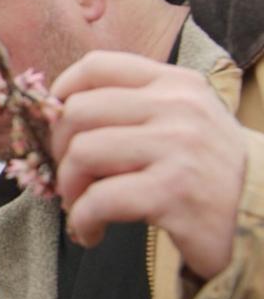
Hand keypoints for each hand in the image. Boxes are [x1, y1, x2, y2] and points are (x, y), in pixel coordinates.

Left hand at [50, 50, 245, 279]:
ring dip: (69, 190)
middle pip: (77, 112)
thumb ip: (133, 108)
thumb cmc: (208, 170)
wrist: (263, 214)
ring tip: (80, 209)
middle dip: (59, 151)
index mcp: (174, 83)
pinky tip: (91, 233)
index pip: (97, 66)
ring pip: (82, 153)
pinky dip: (82, 221)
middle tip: (69, 179)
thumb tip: (57, 111)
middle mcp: (177, 107)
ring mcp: (178, 147)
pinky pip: (99, 200)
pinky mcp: (175, 192)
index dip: (60, 94)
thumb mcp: (181, 121)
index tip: (55, 125)